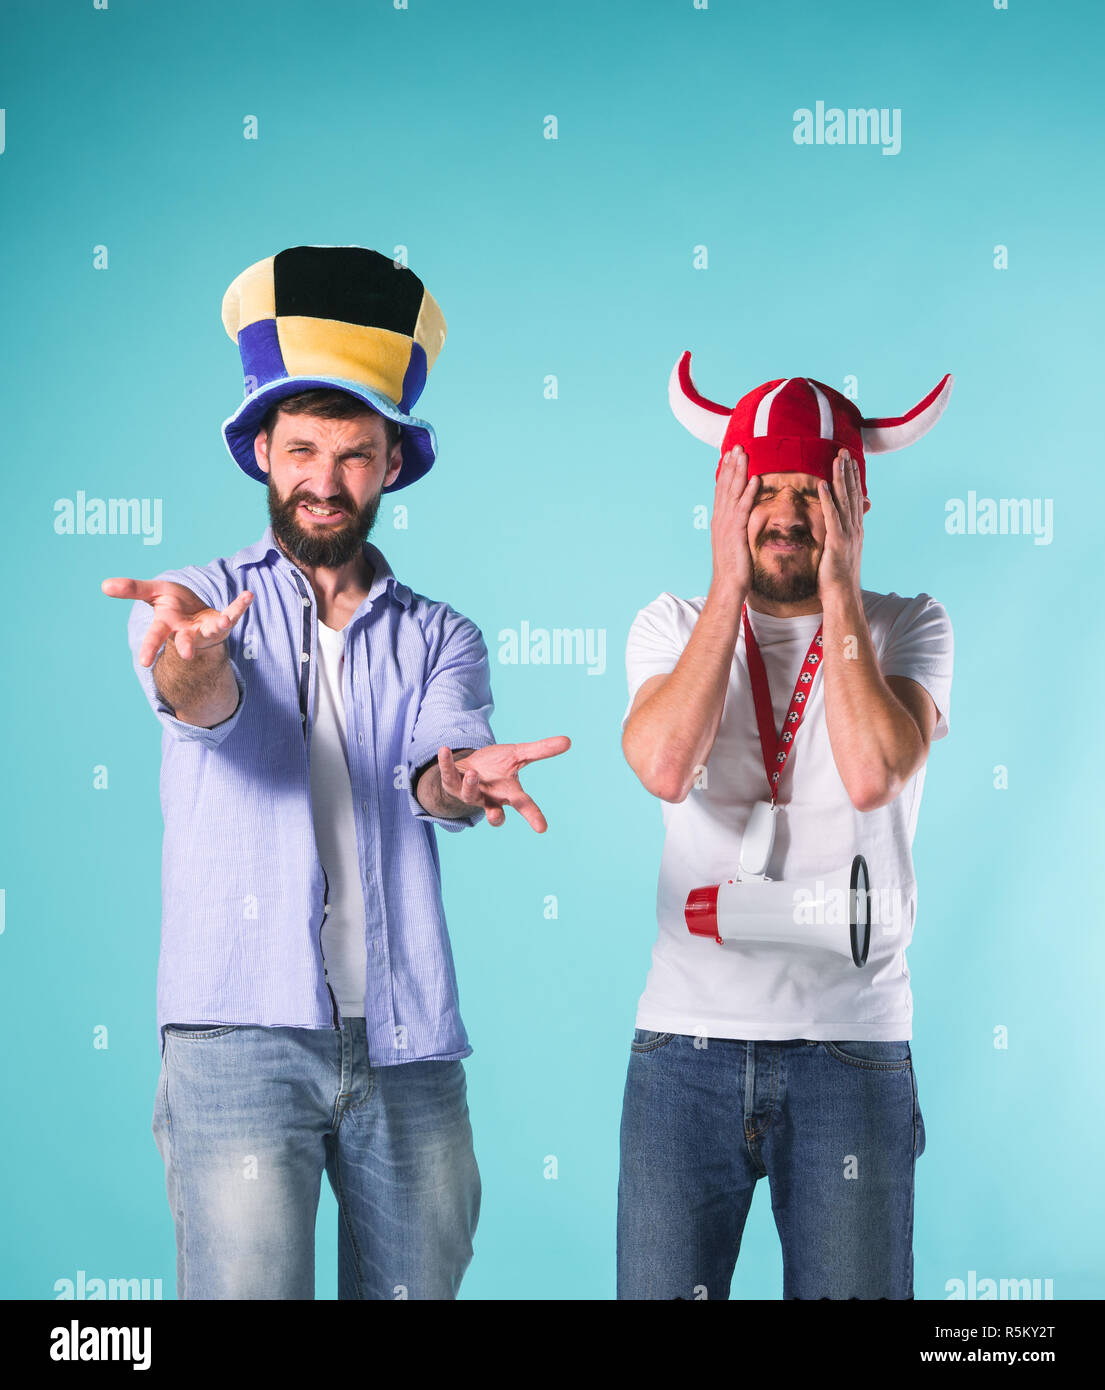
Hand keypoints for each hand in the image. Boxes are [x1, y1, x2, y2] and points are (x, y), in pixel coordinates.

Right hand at [102, 576, 253, 665]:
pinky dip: (241, 604)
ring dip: (219, 625)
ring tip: (225, 619)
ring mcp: (207, 629)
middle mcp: (187, 632)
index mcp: (167, 625)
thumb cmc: (173, 607)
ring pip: (212, 631)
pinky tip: (249, 595)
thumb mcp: (152, 593)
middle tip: (186, 655)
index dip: (149, 648)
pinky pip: (234, 612)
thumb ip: (131, 589)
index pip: (155, 636)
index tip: (143, 662)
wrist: (196, 615)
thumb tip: (103, 584)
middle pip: (185, 642)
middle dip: (185, 647)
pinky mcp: (223, 622)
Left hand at [438, 736, 570, 831]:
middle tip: (494, 817)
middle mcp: (488, 798)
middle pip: (494, 812)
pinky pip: (447, 774)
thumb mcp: (518, 755)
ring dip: (470, 786)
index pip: (524, 806)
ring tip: (472, 774)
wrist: (467, 769)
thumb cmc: (495, 766)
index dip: (533, 816)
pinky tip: (444, 750)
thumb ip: (541, 751)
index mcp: (507, 794)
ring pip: (468, 795)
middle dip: (494, 816)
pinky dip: (445, 763)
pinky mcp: (451, 782)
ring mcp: (469, 792)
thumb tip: (569, 741)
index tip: (542, 828)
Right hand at [711, 446, 759, 600]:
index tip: (730, 455)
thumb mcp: (733, 543)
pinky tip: (754, 480)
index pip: (722, 491)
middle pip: (725, 486)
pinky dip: (748, 493)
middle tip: (736, 447)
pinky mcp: (736, 532)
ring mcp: (727, 525)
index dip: (726, 472)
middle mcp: (721, 519)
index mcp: (720, 520)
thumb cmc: (734, 568)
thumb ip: (736, 527)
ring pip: (732, 492)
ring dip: (738, 472)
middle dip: (731, 465)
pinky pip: (743, 509)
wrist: (728, 585)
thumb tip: (740, 519)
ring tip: (743, 454)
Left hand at [817, 450, 864, 599]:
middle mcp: (854, 528)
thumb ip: (843, 534)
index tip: (850, 461)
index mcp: (855, 529)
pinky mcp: (837, 541)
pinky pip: (831, 516)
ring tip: (837, 460)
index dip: (853, 478)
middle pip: (852, 494)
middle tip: (845, 451)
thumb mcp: (843, 551)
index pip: (855, 498)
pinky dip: (828, 500)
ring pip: (845, 500)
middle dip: (848, 472)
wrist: (842, 595)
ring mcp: (847, 534)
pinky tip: (823, 486)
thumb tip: (840, 529)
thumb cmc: (838, 576)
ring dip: (841, 479)